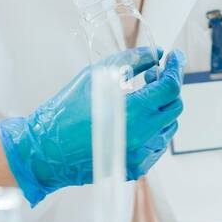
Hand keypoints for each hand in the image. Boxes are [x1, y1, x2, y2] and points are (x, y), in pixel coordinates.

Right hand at [0, 47, 185, 205]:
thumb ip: (130, 61)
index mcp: (133, 112)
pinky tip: (135, 119)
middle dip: (168, 87)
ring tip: (141, 97)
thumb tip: (156, 55)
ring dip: (161, 109)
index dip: (175, 68)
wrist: (46, 151)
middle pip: (175, 107)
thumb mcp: (95, 76)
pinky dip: (153, 128)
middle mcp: (142, 137)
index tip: (175, 56)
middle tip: (151, 75)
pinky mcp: (135, 167)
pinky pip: (157, 144)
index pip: (170, 87)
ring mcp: (141, 155)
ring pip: (169, 127)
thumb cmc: (66, 110)